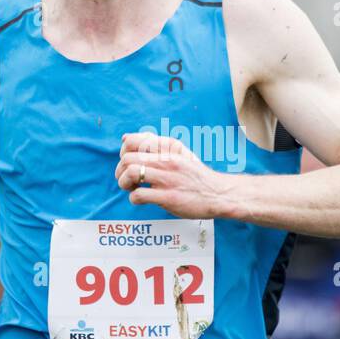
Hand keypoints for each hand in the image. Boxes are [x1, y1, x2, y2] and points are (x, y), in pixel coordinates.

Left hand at [115, 132, 233, 218]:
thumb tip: (125, 138)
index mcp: (167, 149)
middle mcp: (166, 161)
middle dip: (120, 171)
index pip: (132, 142)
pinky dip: (134, 199)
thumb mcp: (179, 153)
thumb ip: (155, 145)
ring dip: (124, 184)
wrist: (219, 194)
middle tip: (128, 180)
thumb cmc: (195, 176)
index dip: (123, 153)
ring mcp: (167, 179)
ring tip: (133, 189)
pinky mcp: (168, 197)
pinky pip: (139, 195)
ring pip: (130, 174)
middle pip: (127, 159)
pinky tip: (141, 200)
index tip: (130, 163)